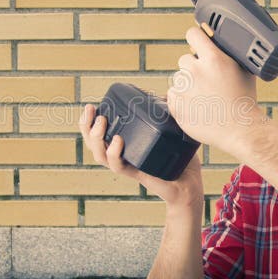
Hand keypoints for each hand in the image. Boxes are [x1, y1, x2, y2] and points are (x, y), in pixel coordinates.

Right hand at [78, 104, 203, 211]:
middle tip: (90, 108)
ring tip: (101, 121)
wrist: (191, 186)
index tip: (90, 107)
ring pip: (100, 156)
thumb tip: (169, 92)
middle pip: (93, 144)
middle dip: (86, 126)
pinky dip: (114, 154)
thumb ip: (169, 114)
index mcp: (125, 146)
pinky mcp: (137, 175)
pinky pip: (119, 167)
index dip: (88, 122)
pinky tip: (117, 140)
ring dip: (95, 137)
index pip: (98, 135)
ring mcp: (128, 166)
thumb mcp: (174, 133)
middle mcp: (122, 156)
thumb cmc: (182, 161)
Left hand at [167, 27, 266, 152]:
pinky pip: (173, 95)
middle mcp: (195, 71)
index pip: (193, 34)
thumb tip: (217, 42)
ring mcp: (184, 88)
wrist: (239, 128)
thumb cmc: (243, 100)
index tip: (196, 41)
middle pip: (185, 59)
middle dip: (194, 68)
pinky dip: (181, 100)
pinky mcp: (176, 105)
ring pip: (179, 79)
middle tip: (207, 82)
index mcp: (213, 59)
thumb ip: (227, 53)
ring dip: (187, 85)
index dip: (195, 38)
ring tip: (204, 97)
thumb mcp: (243, 69)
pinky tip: (198, 106)